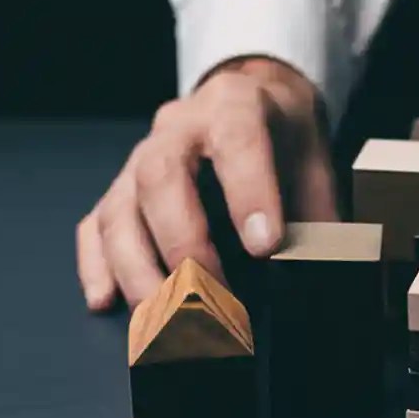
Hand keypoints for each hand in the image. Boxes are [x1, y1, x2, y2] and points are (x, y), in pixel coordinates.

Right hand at [76, 58, 339, 309]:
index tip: (266, 247)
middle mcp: (178, 127)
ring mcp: (139, 157)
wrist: (252, 99)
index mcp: (236, 106)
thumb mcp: (316, 164)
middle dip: (183, 243)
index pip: (238, 141)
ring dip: (139, 269)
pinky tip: (106, 301)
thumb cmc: (286, 140)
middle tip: (210, 296)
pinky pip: (95, 224)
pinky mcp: (120, 188)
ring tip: (165, 318)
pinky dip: (97, 265)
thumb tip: (323, 274)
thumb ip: (318, 216)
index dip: (249, 194)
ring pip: (120, 208)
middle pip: (160, 177)